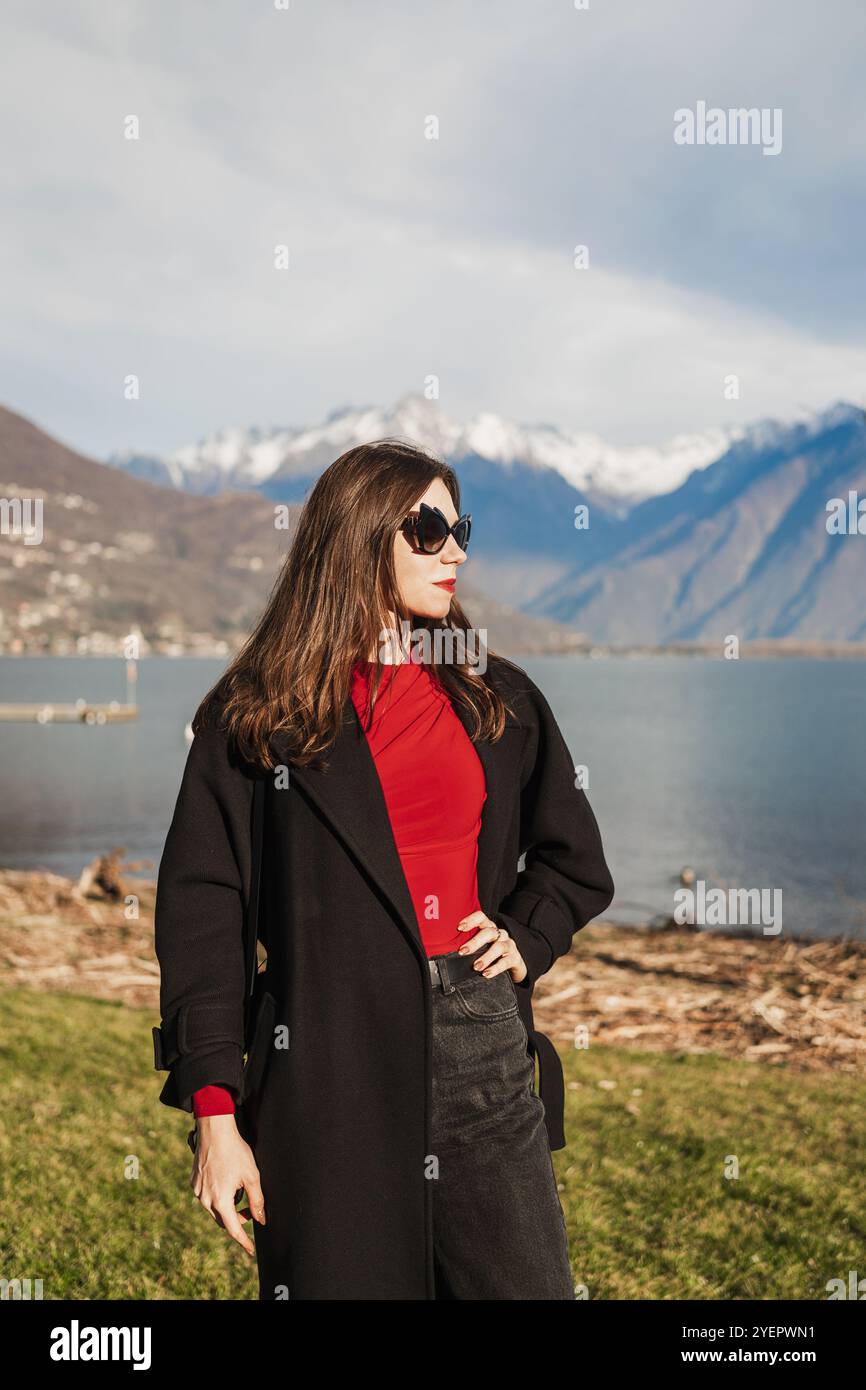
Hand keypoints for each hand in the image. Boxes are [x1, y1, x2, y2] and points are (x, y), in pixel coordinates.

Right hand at [191, 1114, 265, 1256]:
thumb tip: (261, 1220)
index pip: (234, 1229)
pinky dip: (217, 1195)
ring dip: (227, 1206)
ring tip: (239, 1190)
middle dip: (237, 1220)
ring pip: (213, 1208)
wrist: (214, 1130)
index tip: (251, 1250)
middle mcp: (205, 1199)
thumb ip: (257, 1201)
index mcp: (220, 1201)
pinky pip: (206, 1196)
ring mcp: (197, 1191)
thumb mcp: (252, 1176)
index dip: (243, 1241)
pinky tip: (225, 1180)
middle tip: (250, 1210)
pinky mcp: (194, 1182)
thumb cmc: (236, 1151)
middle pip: (222, 1220)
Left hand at [456, 911, 527, 984]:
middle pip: (489, 932)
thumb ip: (468, 945)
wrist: (514, 964)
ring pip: (498, 947)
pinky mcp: (515, 958)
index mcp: (489, 927)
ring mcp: (509, 945)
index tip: (459, 927)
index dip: (471, 920)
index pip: (481, 917)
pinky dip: (495, 968)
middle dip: (474, 942)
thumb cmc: (491, 954)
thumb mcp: (481, 946)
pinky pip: (506, 962)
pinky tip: (486, 974)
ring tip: (476, 967)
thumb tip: (445, 951)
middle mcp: (500, 933)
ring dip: (486, 957)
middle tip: (462, 952)